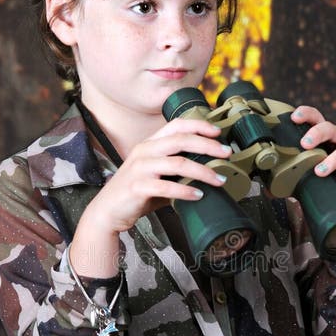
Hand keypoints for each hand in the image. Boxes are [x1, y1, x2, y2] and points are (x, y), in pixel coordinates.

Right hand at [70, 119, 230, 276]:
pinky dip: (185, 191)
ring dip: (203, 172)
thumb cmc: (136, 193)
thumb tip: (209, 172)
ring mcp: (140, 168)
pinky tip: (198, 196)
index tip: (218, 132)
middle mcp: (145, 151)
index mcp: (150, 144)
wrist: (108, 211)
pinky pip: (166, 187)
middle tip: (226, 153)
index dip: (199, 125)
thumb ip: (177, 171)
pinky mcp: (137, 187)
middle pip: (181, 140)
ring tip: (219, 180)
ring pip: (178, 163)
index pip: (176, 125)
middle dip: (208, 145)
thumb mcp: (157, 175)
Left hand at [291, 106, 335, 205]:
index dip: (306, 114)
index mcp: (326, 137)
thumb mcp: (313, 172)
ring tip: (320, 171)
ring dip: (333, 159)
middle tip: (305, 144)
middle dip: (317, 133)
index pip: (316, 119)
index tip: (294, 117)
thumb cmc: (332, 176)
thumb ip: (294, 176)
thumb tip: (269, 188)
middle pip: (331, 128)